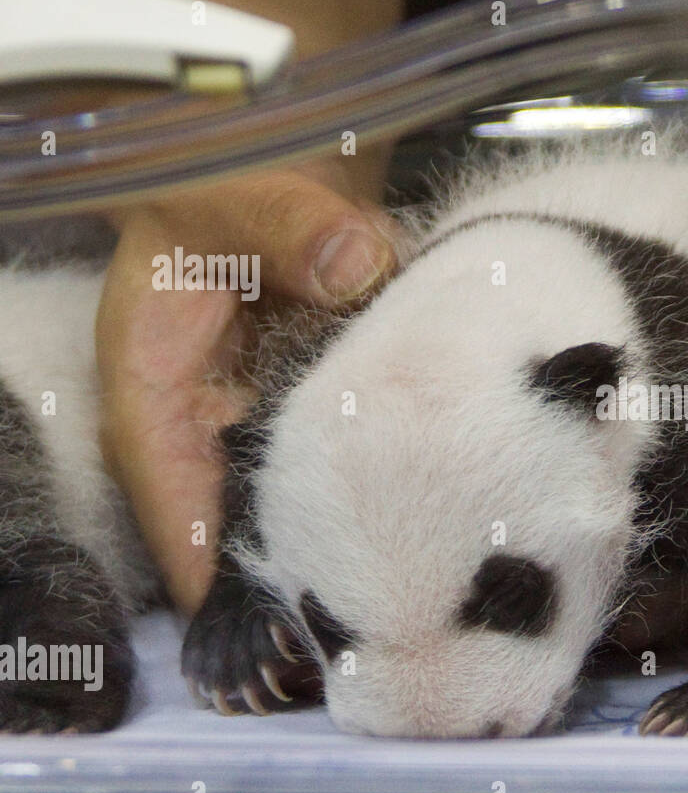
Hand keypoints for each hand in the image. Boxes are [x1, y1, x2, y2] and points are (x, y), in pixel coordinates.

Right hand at [97, 159, 395, 613]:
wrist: (274, 152)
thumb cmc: (224, 174)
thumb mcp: (245, 192)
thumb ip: (296, 227)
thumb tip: (353, 264)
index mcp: (153, 389)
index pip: (171, 504)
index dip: (213, 578)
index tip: (265, 641)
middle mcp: (201, 420)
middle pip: (235, 528)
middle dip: (290, 579)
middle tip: (353, 636)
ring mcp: (258, 418)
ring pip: (291, 504)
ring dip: (338, 541)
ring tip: (398, 597)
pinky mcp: (309, 405)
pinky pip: (336, 465)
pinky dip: (373, 487)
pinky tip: (428, 514)